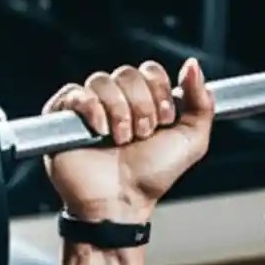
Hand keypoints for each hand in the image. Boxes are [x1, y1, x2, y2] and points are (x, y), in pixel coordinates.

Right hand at [42, 58, 214, 221]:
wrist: (123, 199)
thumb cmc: (154, 174)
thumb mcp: (192, 140)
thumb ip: (201, 103)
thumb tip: (193, 65)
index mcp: (146, 99)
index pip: (151, 70)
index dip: (160, 91)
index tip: (165, 121)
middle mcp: (118, 99)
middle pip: (128, 73)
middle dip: (142, 106)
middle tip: (143, 134)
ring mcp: (90, 106)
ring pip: (102, 81)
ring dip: (119, 112)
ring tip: (122, 139)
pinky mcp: (63, 115)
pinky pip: (75, 92)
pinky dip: (92, 109)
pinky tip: (101, 132)